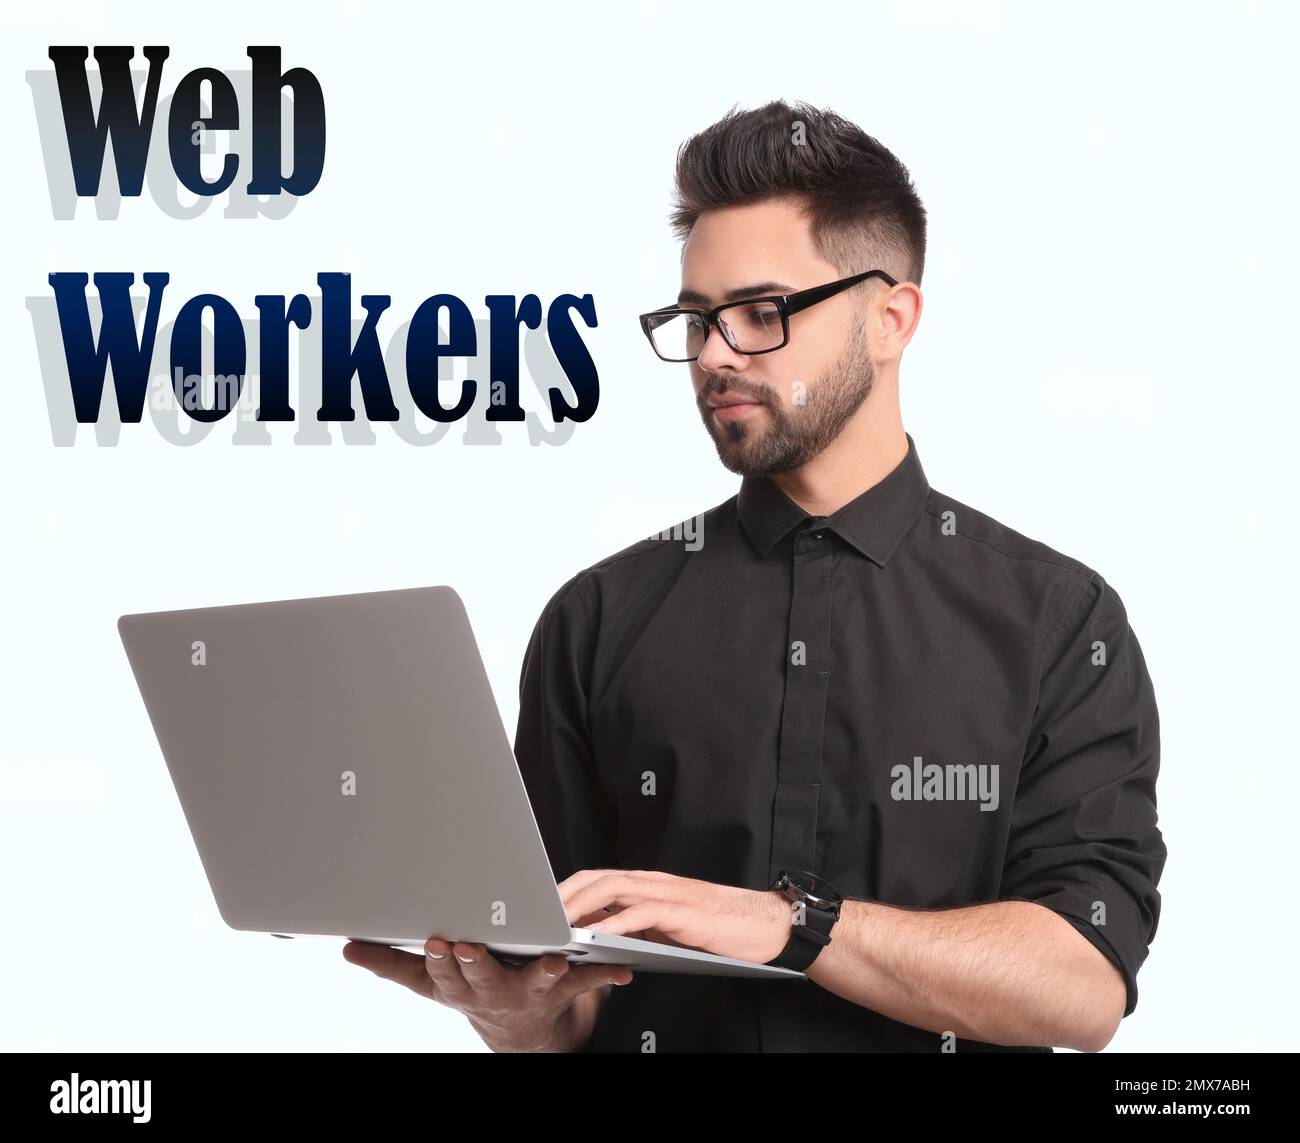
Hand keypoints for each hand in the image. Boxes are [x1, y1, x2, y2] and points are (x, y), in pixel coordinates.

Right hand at [342, 938, 631, 1051]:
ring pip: (535, 981)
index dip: (440, 959)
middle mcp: (493, 992)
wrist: (521, 1034)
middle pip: (482, 977)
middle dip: (476, 961)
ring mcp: (530, 993)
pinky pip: (587, 982)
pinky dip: (605, 976)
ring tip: (553, 959)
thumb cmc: (473, 991)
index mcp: (460, 985)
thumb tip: (347, 947)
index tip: (437, 941)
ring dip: (544, 970)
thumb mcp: (430, 984)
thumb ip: (391, 964)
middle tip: (471, 945)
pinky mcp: (564, 991)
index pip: (443, 972)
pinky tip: (621, 970)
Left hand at [560, 870, 790, 964]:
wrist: (765, 925)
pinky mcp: (684, 913)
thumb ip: (639, 926)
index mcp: (649, 884)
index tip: (543, 907)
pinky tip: (600, 936)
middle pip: (598, 878)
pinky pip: (644, 913)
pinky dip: (618, 922)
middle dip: (565, 894)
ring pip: (615, 889)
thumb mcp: (669, 927)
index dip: (568, 889)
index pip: (599, 877)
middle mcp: (654, 882)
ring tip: (559, 924)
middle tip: (539, 915)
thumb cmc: (719, 928)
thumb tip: (603, 937)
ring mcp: (669, 894)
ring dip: (583, 906)